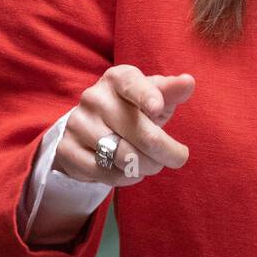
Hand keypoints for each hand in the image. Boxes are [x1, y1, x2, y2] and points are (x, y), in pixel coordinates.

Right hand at [55, 65, 194, 185]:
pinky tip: (131, 172)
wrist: (93, 129)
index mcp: (118, 78)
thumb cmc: (134, 109)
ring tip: (153, 164)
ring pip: (123, 155)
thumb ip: (171, 91)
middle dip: (166, 151)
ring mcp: (77, 123)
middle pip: (139, 131)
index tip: (158, 108)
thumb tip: (188, 82)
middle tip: (178, 158)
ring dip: (147, 166)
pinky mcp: (67, 149)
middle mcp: (94, 97)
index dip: (146, 96)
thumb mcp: (154, 97)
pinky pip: (104, 172)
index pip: (132, 84)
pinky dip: (125, 178)